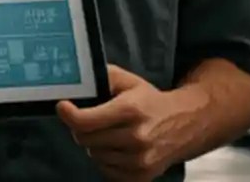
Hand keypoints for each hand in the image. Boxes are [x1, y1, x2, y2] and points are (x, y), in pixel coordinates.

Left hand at [57, 64, 201, 181]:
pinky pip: (107, 171)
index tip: (63, 107)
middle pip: (86, 140)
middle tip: (88, 120)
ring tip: (109, 133)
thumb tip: (77, 82)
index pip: (86, 121)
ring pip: (95, 156)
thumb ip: (102, 77)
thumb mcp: (128, 81)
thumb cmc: (150, 101)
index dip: (69, 114)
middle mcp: (136, 137)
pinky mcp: (142, 176)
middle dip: (81, 129)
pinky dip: (106, 160)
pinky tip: (117, 148)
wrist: (186, 123)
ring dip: (95, 145)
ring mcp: (140, 160)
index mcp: (131, 110)